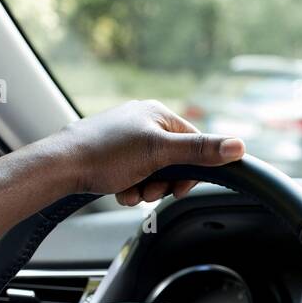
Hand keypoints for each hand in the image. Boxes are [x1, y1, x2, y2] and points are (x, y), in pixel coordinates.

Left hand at [41, 100, 245, 204]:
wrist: (62, 166)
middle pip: (175, 162)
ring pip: (155, 174)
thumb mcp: (160, 153)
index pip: (195, 143)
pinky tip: (118, 189)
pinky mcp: (114, 157)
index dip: (191, 170)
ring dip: (146, 189)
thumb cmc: (105, 153)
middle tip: (150, 188)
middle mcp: (144, 123)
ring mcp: (128, 140)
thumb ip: (200, 151)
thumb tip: (239, 146)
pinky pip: (136, 178)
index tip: (179, 186)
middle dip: (164, 182)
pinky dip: (130, 189)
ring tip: (131, 189)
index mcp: (158, 113)